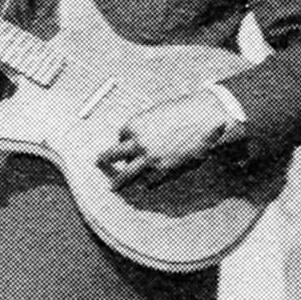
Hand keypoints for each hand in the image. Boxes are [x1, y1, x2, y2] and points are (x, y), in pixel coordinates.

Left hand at [97, 90, 233, 188]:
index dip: (126, 141)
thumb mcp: (157, 114)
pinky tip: (148, 183)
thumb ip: (147, 127)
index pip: (121, 136)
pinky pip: (150, 179)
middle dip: (105, 160)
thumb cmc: (182, 112)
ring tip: (113, 187)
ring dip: (119, 181)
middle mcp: (137, 142)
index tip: (128, 144)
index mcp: (134, 125)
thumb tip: (141, 137)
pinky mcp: (162, 168)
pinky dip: (149, 181)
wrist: (201, 118)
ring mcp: (148, 157)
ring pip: (127, 173)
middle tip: (99, 163)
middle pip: (114, 155)